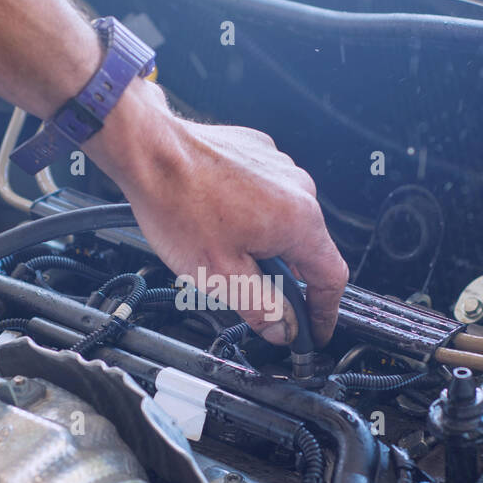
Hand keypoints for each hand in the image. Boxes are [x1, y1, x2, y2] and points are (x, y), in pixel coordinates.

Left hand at [85, 78, 348, 345]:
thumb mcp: (220, 275)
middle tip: (249, 293)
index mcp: (299, 221)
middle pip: (307, 249)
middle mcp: (299, 189)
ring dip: (265, 244)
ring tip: (222, 248)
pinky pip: (268, 195)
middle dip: (283, 277)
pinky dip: (252, 214)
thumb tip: (282, 328)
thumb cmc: (179, 205)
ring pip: (285, 221)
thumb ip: (260, 308)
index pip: (331, 279)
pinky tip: (220, 219)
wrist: (150, 152)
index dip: (324, 313)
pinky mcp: (260, 154)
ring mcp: (281, 167)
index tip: (313, 330)